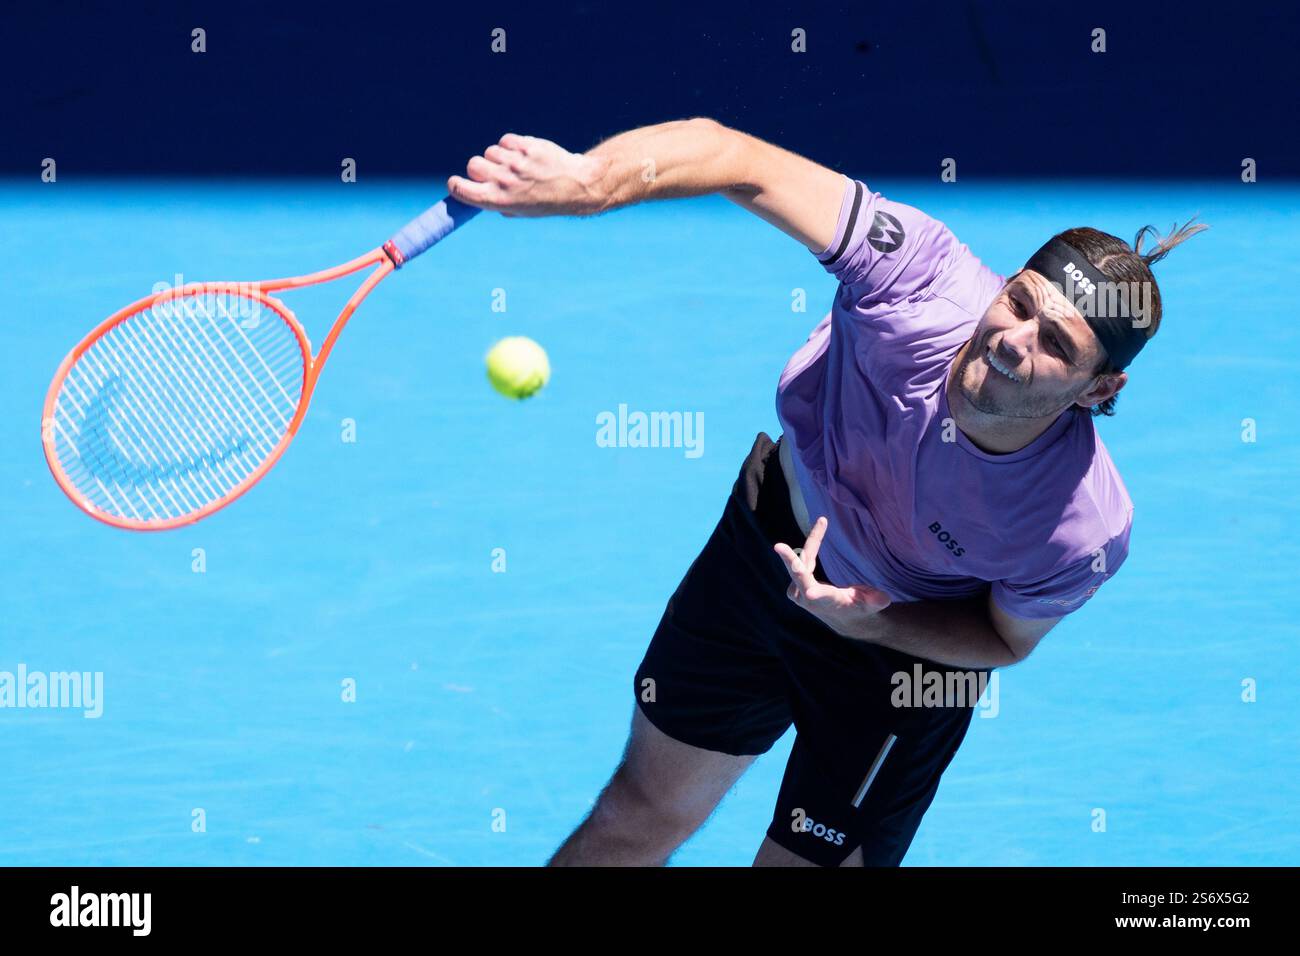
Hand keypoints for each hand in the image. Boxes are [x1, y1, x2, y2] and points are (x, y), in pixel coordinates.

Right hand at [448, 133, 607, 217]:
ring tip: (518, 166)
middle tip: (496, 174)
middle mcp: (504, 181)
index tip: (458, 183)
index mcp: (497, 200)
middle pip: (472, 164)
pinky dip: (511, 146)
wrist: (576, 185)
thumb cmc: (545, 201)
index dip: (456, 184)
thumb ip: (495, 202)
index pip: (460, 188)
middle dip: (480, 168)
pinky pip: (505, 141)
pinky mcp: (525, 146)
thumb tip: (472, 192)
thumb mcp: (519, 210)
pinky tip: (525, 155)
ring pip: (491, 151)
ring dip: (499, 157)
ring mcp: (515, 162)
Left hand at [774, 516, 891, 638]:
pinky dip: (812, 542)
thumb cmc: (860, 608)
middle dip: (790, 561)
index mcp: (829, 603)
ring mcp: (798, 591)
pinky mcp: (795, 581)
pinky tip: (821, 525)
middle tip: (779, 546)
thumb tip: (881, 599)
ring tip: (823, 522)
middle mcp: (809, 599)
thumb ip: (876, 601)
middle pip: (799, 577)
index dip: (817, 594)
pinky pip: (801, 557)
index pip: (822, 598)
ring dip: (814, 540)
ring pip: (801, 561)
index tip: (810, 593)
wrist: (844, 617)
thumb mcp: (872, 604)